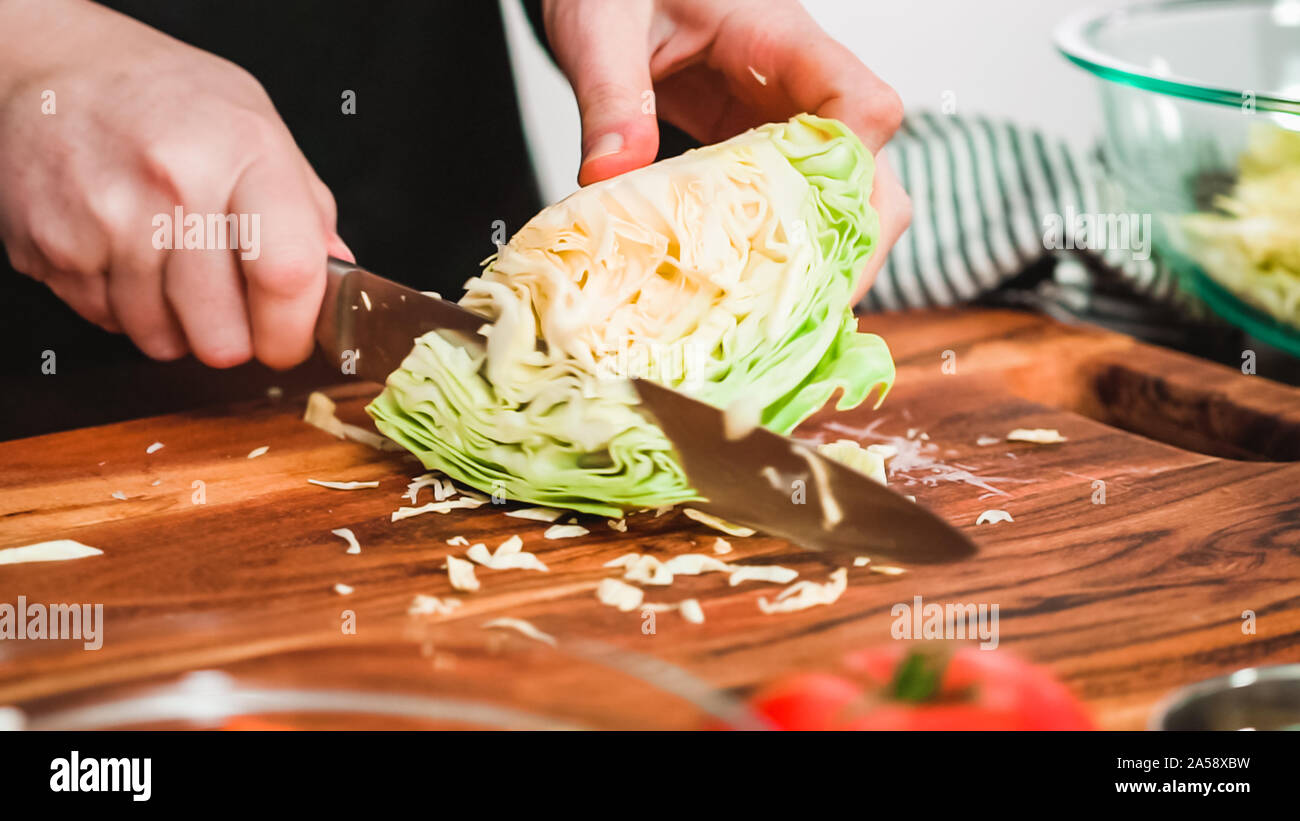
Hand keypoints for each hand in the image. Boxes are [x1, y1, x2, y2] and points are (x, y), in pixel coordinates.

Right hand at [0, 0, 350, 367]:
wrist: (64, 68)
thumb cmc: (176, 103)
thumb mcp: (262, 130)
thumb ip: (309, 209)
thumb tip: (341, 275)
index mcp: (245, 155)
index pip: (287, 276)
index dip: (292, 331)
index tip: (288, 341)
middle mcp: (175, 186)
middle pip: (221, 335)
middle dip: (235, 340)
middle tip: (230, 308)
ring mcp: (107, 219)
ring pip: (162, 340)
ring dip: (176, 325)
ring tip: (172, 266)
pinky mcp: (54, 246)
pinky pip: (108, 322)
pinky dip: (125, 307)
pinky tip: (128, 257)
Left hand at [542, 0, 909, 301]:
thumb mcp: (602, 25)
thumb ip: (609, 95)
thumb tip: (611, 174)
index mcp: (779, 38)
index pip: (860, 102)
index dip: (856, 169)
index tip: (823, 227)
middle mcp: (796, 85)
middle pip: (871, 168)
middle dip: (856, 242)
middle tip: (816, 307)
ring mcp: (779, 122)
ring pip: (838, 198)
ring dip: (821, 258)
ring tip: (786, 318)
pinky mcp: (750, 150)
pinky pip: (786, 206)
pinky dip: (776, 254)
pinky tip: (749, 297)